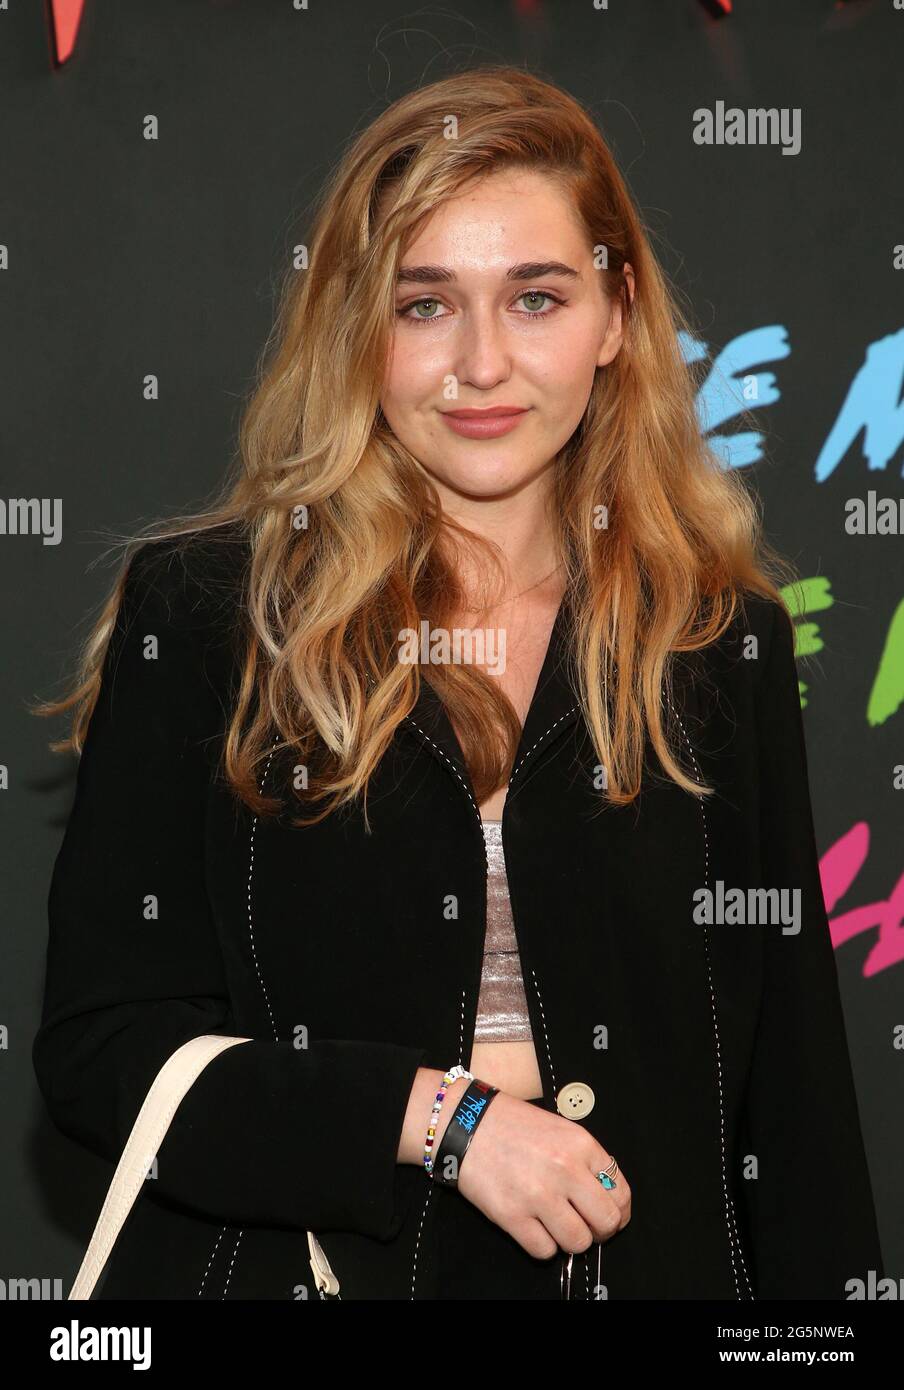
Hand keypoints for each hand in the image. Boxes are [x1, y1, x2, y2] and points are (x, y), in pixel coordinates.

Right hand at [454, 1090, 630, 1258]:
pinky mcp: (512, 1215)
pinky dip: (543, 1245)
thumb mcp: (561, 1130)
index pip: (621, 1193)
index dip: (619, 1212)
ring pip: (577, 1242)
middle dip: (600, 1231)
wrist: (466, 1123)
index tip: (610, 1217)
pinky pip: (544, 1250)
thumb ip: (587, 1161)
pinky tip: (535, 1227)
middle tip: (586, 1226)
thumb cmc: (514, 1126)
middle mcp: (565, 1170)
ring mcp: (538, 1195)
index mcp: (581, 1145)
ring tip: (558, 1226)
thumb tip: (606, 1198)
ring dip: (571, 1240)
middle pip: (606, 1222)